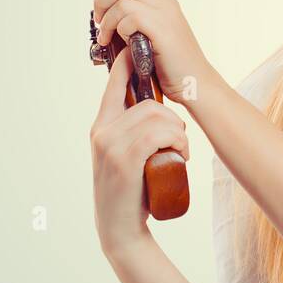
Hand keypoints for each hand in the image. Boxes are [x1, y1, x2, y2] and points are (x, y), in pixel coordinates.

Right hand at [89, 50, 190, 255]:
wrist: (120, 229)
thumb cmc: (130, 191)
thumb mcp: (123, 155)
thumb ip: (130, 132)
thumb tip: (154, 108)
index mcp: (100, 126)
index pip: (114, 84)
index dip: (127, 64)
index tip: (137, 52)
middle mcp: (101, 131)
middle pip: (148, 102)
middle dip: (173, 119)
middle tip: (179, 142)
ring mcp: (110, 144)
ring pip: (157, 116)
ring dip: (178, 133)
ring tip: (180, 152)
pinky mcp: (123, 159)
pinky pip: (158, 134)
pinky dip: (177, 142)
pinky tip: (181, 156)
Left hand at [92, 0, 211, 105]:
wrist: (195, 83)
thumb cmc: (171, 63)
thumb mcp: (155, 32)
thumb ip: (138, 17)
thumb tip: (108, 10)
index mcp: (165, 1)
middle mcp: (166, 4)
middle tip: (98, 18)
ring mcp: (165, 16)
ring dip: (107, 19)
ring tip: (106, 36)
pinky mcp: (162, 32)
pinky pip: (131, 18)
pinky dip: (118, 29)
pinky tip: (120, 43)